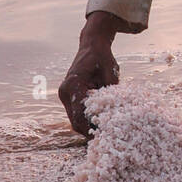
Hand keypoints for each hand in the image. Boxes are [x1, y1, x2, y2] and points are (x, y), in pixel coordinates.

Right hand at [58, 11, 123, 135]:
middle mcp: (64, 92)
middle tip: (107, 137)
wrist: (92, 45)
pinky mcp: (68, 95)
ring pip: (74, 119)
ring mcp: (64, 94)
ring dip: (88, 125)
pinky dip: (87, 118)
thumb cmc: (102, 57)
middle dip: (90, 131)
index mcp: (73, 86)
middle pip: (75, 122)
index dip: (91, 130)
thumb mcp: (110, 74)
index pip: (79, 117)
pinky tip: (100, 119)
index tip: (105, 137)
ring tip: (105, 129)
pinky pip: (76, 112)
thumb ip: (111, 94)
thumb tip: (117, 114)